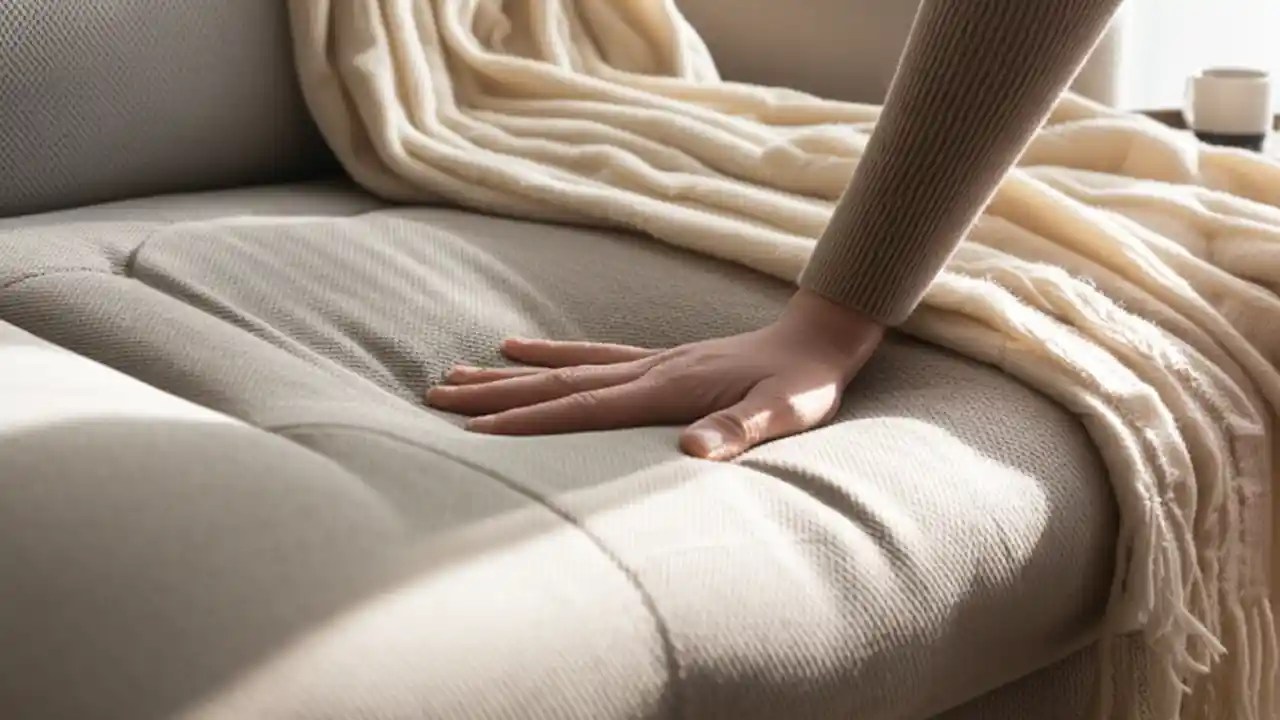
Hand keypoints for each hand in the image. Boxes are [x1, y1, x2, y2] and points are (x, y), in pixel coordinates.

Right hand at [425, 290, 885, 459]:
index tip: (476, 429)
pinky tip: (517, 347)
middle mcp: (646, 370)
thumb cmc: (804, 383)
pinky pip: (589, 354)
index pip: (583, 407)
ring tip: (455, 375)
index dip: (528, 420)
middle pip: (554, 383)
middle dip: (494, 395)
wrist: (819, 337)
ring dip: (506, 374)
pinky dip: (548, 351)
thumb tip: (691, 453)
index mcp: (667, 389)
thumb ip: (738, 430)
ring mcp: (647, 361)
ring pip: (561, 367)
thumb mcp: (784, 412)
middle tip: (435, 399)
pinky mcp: (656, 359)